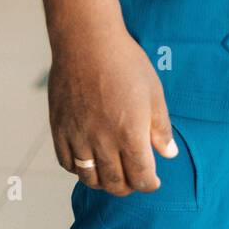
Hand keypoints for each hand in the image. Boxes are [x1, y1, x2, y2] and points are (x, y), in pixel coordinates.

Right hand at [48, 24, 177, 194]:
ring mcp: (78, 136)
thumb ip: (161, 127)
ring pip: (89, 178)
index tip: (153, 182)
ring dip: (103, 183)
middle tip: (134, 181)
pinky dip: (78, 169)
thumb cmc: (125, 62)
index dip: (149, 184)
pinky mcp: (59, 128)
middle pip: (115, 182)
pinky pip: (66, 162)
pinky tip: (88, 161)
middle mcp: (102, 140)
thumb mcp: (154, 92)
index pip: (141, 176)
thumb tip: (169, 153)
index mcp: (130, 132)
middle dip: (128, 187)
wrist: (87, 41)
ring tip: (111, 175)